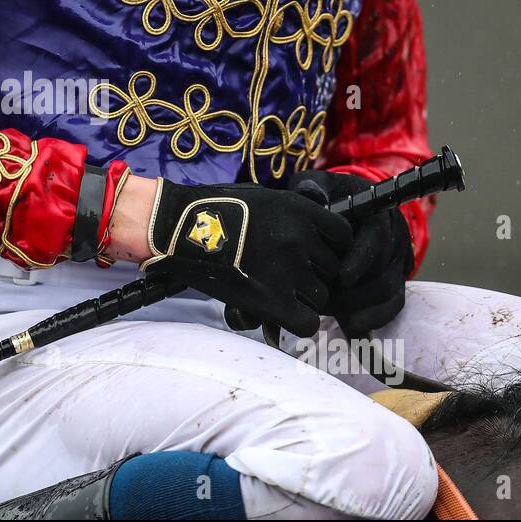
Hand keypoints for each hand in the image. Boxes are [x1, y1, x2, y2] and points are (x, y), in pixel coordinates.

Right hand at [140, 180, 352, 336]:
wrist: (178, 226)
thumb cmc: (212, 209)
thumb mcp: (261, 198)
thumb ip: (291, 214)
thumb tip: (310, 232)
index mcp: (300, 211)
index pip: (342, 236)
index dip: (331, 248)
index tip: (315, 254)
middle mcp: (301, 239)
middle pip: (331, 269)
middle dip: (314, 274)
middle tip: (287, 277)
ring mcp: (288, 270)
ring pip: (320, 296)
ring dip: (303, 299)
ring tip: (276, 294)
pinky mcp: (272, 300)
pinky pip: (307, 323)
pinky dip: (297, 322)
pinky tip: (280, 315)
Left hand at [287, 170, 413, 334]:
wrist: (345, 207)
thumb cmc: (326, 196)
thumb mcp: (317, 185)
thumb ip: (312, 188)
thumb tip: (312, 195)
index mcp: (378, 212)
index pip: (377, 238)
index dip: (360, 260)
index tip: (341, 278)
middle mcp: (394, 236)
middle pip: (383, 269)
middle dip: (352, 290)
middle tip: (321, 301)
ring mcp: (398, 260)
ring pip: (389, 290)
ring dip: (358, 305)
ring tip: (325, 311)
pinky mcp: (396, 280)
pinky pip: (395, 304)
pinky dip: (375, 317)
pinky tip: (351, 325)